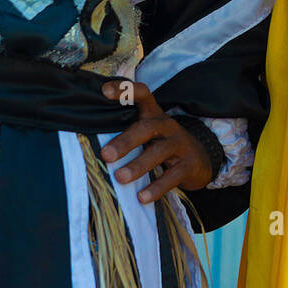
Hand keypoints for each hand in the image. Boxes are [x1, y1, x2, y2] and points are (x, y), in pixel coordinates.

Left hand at [99, 79, 212, 203]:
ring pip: (159, 152)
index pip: (141, 94)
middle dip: (126, 140)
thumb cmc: (161, 143)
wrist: (199, 159)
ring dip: (138, 165)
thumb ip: (126, 129)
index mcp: (153, 113)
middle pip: (147, 127)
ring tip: (120, 178)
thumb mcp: (147, 131)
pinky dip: (156, 187)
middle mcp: (167, 125)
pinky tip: (142, 198)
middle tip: (106, 155)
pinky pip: (172, 176)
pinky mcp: (187, 165)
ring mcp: (179, 144)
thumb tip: (87, 139)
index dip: (124, 90)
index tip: (103, 92)